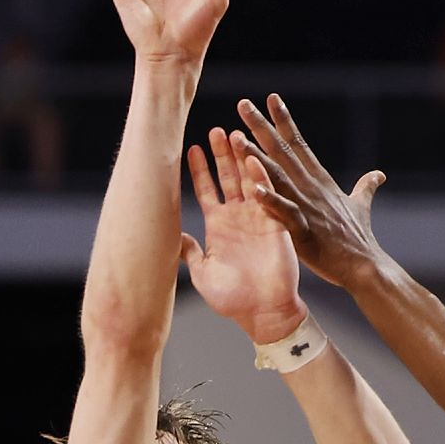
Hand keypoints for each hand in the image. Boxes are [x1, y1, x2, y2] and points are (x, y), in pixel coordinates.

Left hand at [180, 127, 307, 343]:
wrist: (263, 313)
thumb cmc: (232, 299)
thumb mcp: (201, 272)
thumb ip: (188, 251)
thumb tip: (168, 236)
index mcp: (218, 227)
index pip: (206, 190)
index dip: (198, 170)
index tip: (190, 149)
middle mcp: (238, 218)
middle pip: (228, 178)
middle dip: (221, 154)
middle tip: (216, 130)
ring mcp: (258, 220)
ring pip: (248, 182)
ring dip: (242, 159)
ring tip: (235, 135)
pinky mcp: (276, 225)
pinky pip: (269, 198)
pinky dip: (263, 180)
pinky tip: (256, 160)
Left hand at [234, 94, 387, 287]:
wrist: (364, 266)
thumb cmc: (359, 239)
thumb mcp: (361, 206)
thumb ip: (366, 187)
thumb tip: (378, 174)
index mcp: (320, 180)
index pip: (298, 144)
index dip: (284, 121)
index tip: (272, 98)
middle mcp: (311, 188)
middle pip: (282, 151)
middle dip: (262, 126)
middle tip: (242, 103)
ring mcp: (306, 207)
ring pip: (277, 176)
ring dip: (256, 157)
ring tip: (237, 137)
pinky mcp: (303, 230)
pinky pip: (283, 212)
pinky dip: (269, 200)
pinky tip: (253, 188)